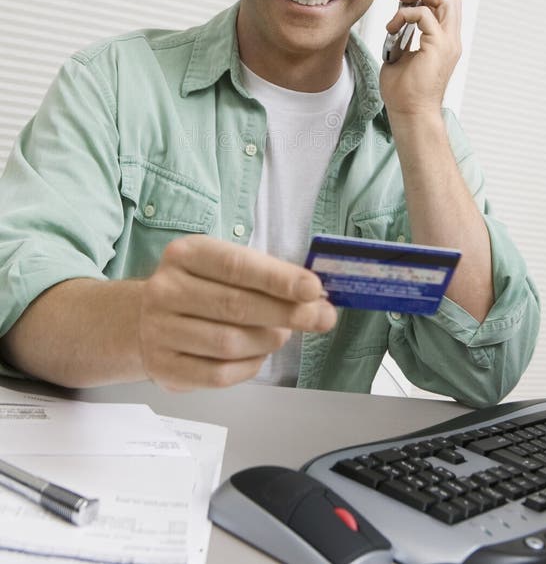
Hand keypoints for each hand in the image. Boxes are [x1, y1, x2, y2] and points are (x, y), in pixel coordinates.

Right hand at [138, 235, 336, 390]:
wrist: (142, 319)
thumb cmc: (199, 288)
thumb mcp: (222, 267)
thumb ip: (265, 276)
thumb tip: (316, 298)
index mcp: (184, 254)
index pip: (236, 265)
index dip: (278, 279)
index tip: (313, 289)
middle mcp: (165, 290)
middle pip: (236, 305)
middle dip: (286, 313)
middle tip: (321, 317)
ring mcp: (159, 331)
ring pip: (229, 342)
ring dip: (268, 340)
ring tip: (283, 334)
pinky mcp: (163, 368)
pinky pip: (218, 374)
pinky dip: (249, 366)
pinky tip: (259, 354)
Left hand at [379, 0, 461, 115]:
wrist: (409, 113)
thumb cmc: (405, 92)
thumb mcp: (401, 55)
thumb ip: (403, 36)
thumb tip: (396, 21)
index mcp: (445, 42)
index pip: (448, 5)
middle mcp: (451, 40)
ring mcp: (447, 43)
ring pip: (446, 1)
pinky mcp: (438, 47)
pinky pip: (426, 16)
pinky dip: (408, 14)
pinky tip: (395, 24)